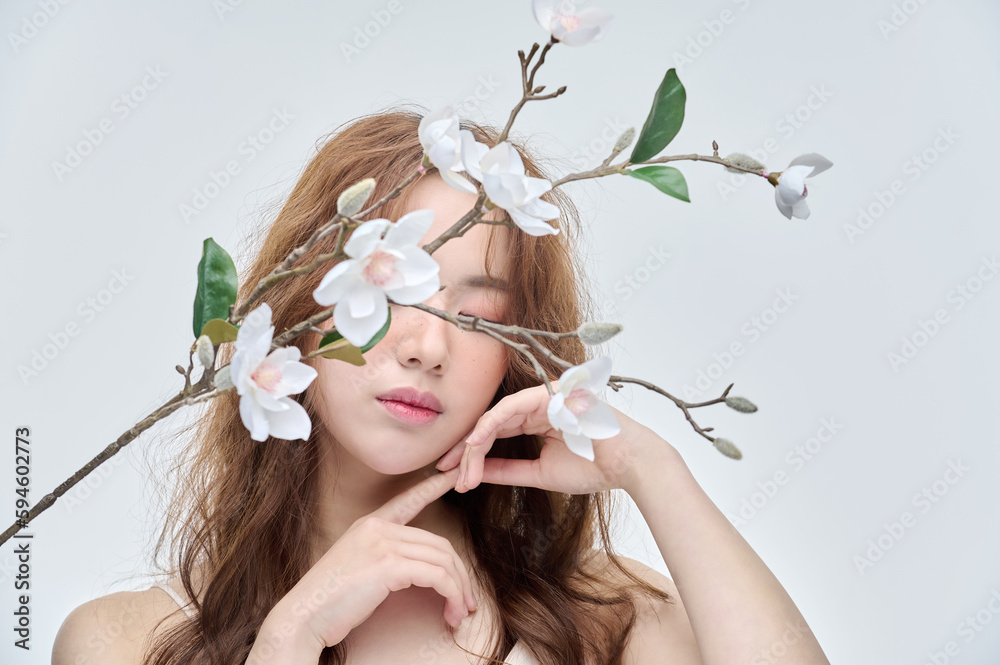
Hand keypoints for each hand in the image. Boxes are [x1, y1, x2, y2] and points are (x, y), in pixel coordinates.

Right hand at [257, 467, 476, 653]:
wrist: (304, 617)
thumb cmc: (329, 602)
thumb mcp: (358, 568)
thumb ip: (384, 558)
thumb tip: (417, 569)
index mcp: (369, 524)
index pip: (410, 499)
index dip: (435, 487)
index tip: (454, 476)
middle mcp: (377, 527)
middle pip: (438, 543)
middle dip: (460, 574)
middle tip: (467, 602)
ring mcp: (382, 543)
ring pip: (442, 560)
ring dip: (459, 590)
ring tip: (460, 613)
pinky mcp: (389, 565)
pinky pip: (437, 576)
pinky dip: (451, 595)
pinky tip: (450, 612)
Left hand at [436, 383, 668, 495]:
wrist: (630, 464)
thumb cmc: (595, 466)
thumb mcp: (540, 473)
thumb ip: (507, 470)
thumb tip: (476, 473)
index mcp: (537, 418)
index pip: (495, 432)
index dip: (471, 453)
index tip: (453, 476)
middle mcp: (535, 403)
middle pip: (488, 423)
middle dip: (463, 449)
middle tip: (444, 471)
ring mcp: (540, 396)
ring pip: (493, 417)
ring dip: (472, 445)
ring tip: (457, 470)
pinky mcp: (545, 394)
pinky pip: (507, 409)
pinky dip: (487, 430)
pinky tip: (473, 449)